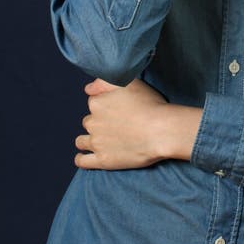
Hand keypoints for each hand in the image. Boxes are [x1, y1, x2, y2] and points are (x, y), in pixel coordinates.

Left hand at [74, 77, 201, 169]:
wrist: (161, 131)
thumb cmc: (149, 105)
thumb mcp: (129, 82)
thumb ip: (104, 82)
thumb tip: (88, 89)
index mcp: (97, 103)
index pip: (94, 102)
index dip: (106, 104)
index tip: (116, 108)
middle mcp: (93, 123)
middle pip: (89, 121)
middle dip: (98, 122)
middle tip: (115, 124)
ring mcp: (96, 143)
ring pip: (82, 141)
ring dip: (88, 139)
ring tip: (100, 140)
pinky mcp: (102, 160)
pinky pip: (82, 161)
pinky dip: (81, 158)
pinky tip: (84, 156)